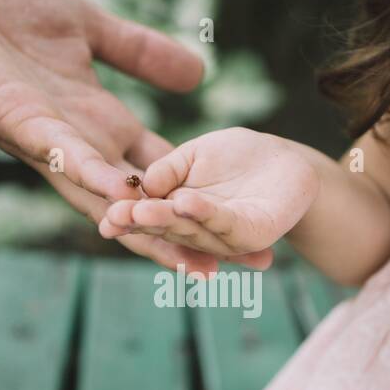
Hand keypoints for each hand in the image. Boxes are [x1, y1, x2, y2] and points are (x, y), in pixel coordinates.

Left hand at [0, 0, 272, 275]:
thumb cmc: (3, 14)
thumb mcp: (89, 30)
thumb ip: (140, 53)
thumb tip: (199, 72)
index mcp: (99, 126)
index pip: (159, 176)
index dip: (201, 203)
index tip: (250, 231)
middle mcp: (78, 146)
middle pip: (139, 205)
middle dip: (184, 237)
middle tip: (237, 269)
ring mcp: (47, 139)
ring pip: (101, 196)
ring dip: (142, 225)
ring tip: (189, 254)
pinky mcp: (15, 118)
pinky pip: (57, 151)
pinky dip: (87, 171)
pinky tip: (120, 190)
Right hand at [97, 127, 319, 259]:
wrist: (289, 162)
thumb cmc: (239, 156)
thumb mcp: (195, 153)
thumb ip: (170, 167)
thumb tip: (145, 184)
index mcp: (173, 210)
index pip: (143, 216)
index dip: (123, 217)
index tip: (99, 212)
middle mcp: (195, 229)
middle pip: (161, 227)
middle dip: (137, 222)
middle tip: (111, 219)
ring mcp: (223, 236)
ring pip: (189, 230)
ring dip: (165, 220)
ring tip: (142, 209)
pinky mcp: (253, 234)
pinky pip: (225, 225)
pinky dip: (204, 214)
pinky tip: (186, 202)